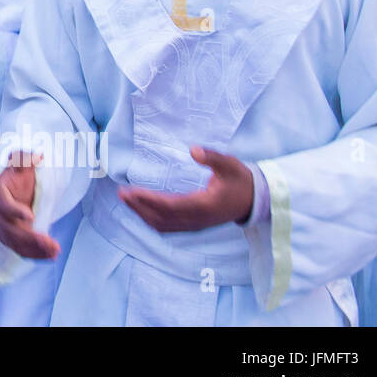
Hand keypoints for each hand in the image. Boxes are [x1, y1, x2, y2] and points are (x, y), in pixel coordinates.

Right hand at [0, 154, 60, 258]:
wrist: (9, 183)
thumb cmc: (15, 172)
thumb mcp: (20, 162)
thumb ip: (26, 159)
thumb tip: (38, 156)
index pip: (2, 203)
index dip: (14, 210)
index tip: (31, 216)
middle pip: (9, 229)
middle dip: (30, 238)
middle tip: (50, 243)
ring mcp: (0, 227)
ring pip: (14, 242)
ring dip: (34, 250)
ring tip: (54, 252)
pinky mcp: (8, 237)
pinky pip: (19, 249)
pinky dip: (33, 254)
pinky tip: (50, 256)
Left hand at [118, 146, 253, 231]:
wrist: (255, 200)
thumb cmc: (240, 180)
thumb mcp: (230, 165)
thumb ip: (213, 157)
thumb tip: (194, 150)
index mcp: (204, 205)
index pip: (170, 206)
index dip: (149, 200)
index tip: (131, 191)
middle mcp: (197, 219)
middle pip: (162, 218)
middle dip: (140, 207)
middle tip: (122, 193)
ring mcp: (195, 224)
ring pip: (163, 224)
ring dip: (143, 214)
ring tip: (126, 200)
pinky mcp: (194, 224)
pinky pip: (169, 226)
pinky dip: (152, 220)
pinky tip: (142, 210)